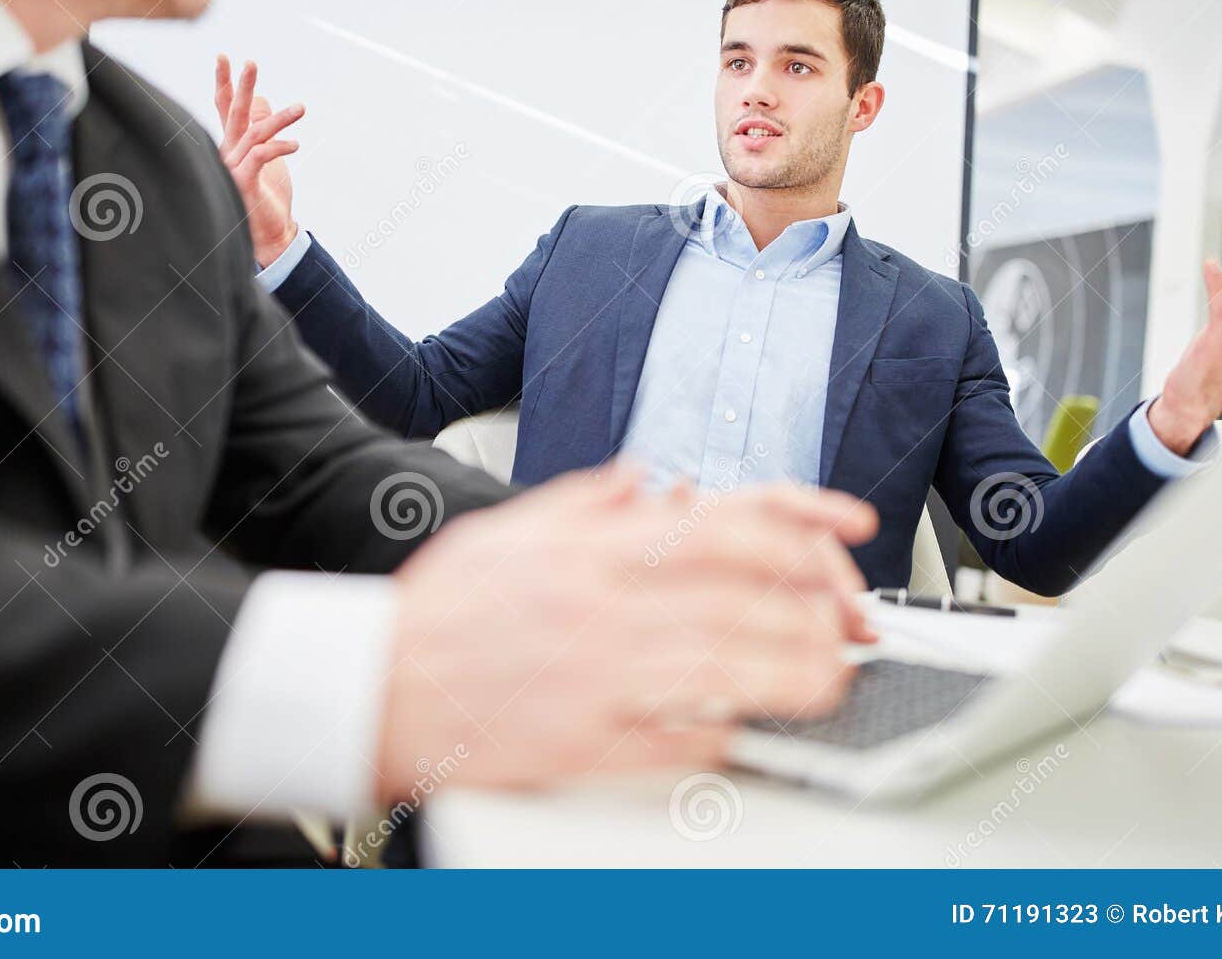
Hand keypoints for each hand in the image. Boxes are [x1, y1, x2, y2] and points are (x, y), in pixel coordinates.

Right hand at [214, 55, 301, 265]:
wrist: (268, 237)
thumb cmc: (266, 197)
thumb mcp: (267, 158)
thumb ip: (260, 129)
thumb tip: (262, 100)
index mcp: (231, 145)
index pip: (224, 109)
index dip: (224, 84)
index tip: (224, 58)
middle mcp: (227, 153)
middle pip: (233, 114)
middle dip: (242, 86)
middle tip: (251, 62)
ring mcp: (232, 168)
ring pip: (254, 134)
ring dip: (280, 120)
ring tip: (301, 108)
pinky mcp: (242, 183)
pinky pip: (260, 156)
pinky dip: (278, 147)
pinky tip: (296, 144)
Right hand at [372, 466, 878, 802]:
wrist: (370, 690)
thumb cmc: (437, 615)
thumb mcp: (507, 529)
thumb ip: (585, 500)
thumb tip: (646, 478)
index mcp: (592, 548)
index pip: (724, 519)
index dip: (805, 518)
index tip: (850, 525)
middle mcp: (604, 605)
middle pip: (746, 596)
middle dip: (818, 608)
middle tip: (851, 623)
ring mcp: (599, 675)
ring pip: (729, 666)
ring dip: (796, 673)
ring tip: (831, 679)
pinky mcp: (587, 742)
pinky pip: (680, 740)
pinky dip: (728, 734)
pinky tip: (751, 730)